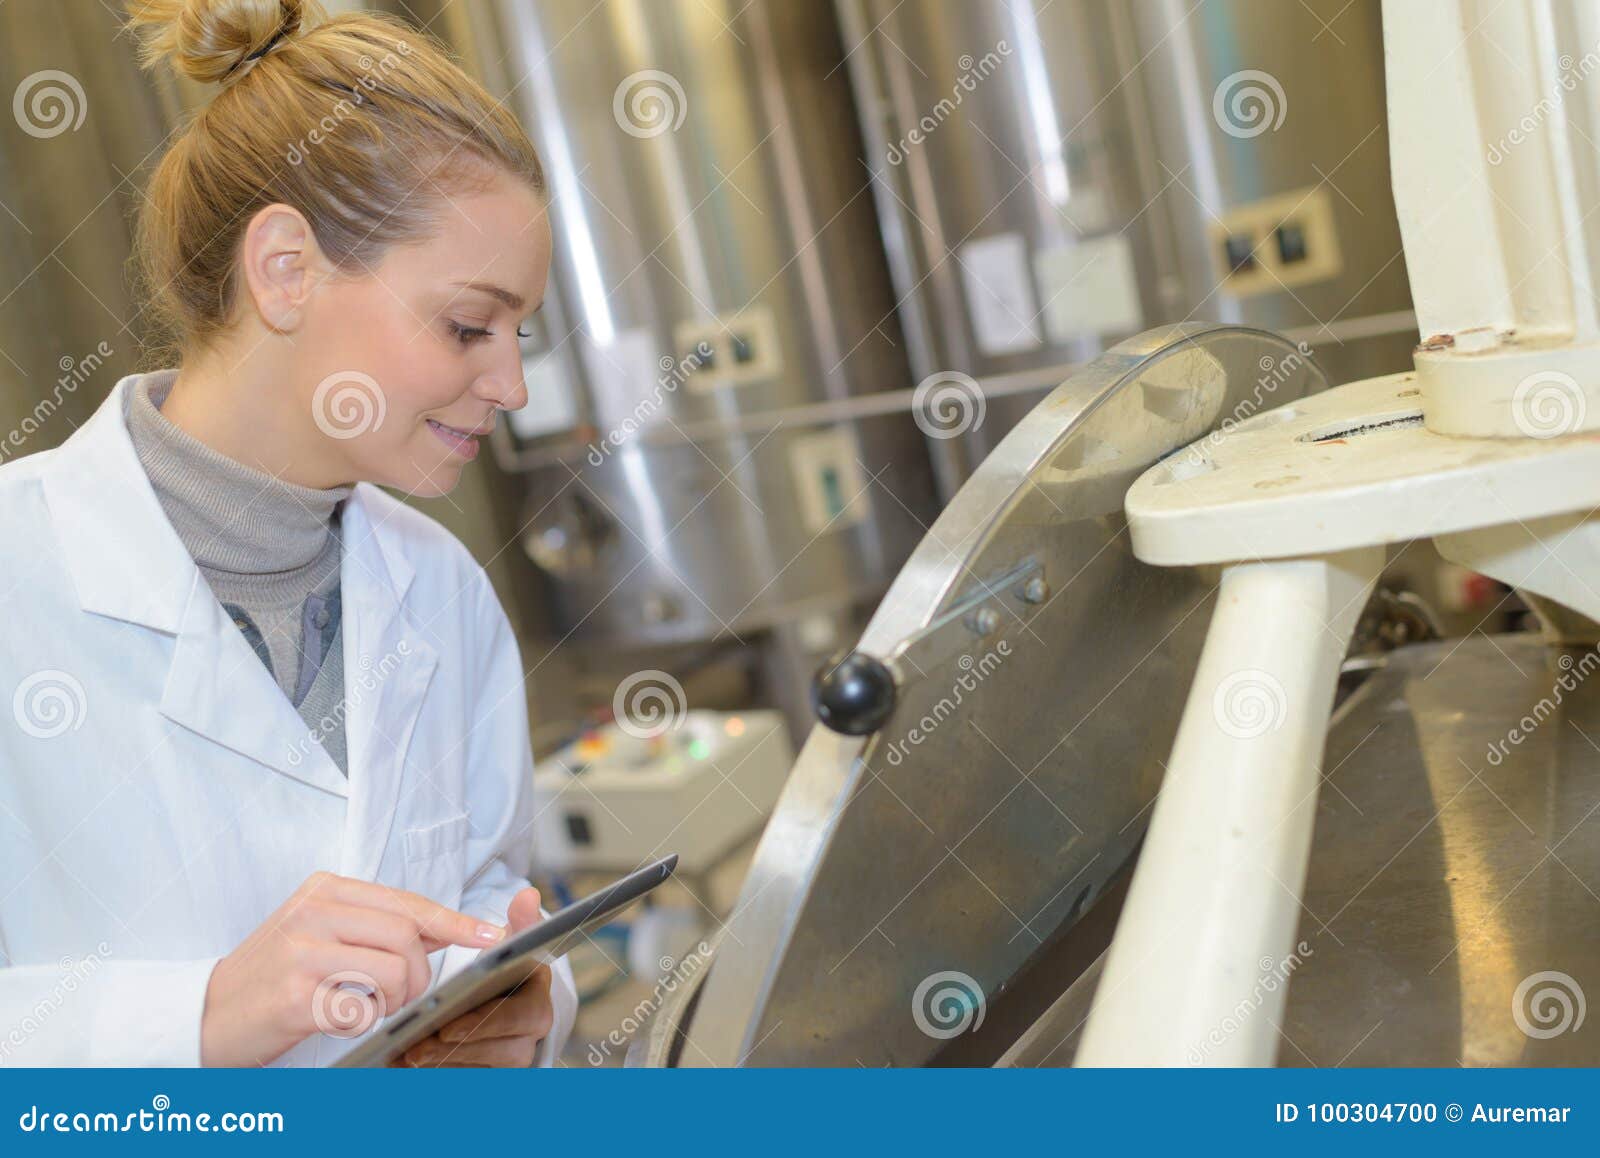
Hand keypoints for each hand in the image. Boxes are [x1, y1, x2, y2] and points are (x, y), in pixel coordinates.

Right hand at [200, 871, 506, 1066]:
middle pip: (407, 937)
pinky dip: (363, 1021)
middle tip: (401, 995)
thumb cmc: (273, 974)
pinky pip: (361, 1009)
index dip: (455, 922)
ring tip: (371, 1007)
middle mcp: (313, 911)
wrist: (206, 1013)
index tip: (489, 935)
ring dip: (395, 1000)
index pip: (407, 903)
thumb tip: (448, 926)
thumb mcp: (323, 932)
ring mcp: (301, 952)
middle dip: (420, 974)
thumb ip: (379, 925)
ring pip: (393, 970)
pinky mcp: (293, 995)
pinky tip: (341, 1018)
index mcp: (326, 889)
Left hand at [396, 887, 554, 1067]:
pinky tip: (401, 1065)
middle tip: (416, 1045)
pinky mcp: (485, 1076)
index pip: (516, 1019)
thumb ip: (521, 921)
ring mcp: (507, 1063)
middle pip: (492, 1052)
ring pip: (472, 1068)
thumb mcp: (516, 945)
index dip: (483, 1023)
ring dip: (438, 1063)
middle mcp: (528, 1041)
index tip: (448, 1025)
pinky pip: (459, 1079)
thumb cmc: (507, 971)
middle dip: (452, 1049)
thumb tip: (528, 894)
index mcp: (538, 1008)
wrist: (505, 1000)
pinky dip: (432, 1074)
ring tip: (402, 1053)